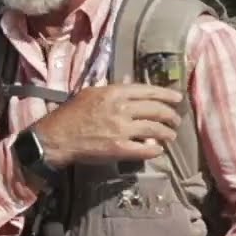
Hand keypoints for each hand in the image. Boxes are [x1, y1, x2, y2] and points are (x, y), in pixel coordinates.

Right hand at [32, 84, 182, 167]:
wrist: (57, 137)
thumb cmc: (71, 113)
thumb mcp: (91, 93)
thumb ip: (112, 89)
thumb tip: (130, 85)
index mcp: (115, 93)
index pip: (149, 91)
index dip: (167, 95)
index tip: (177, 99)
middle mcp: (122, 109)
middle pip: (156, 110)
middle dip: (171, 115)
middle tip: (176, 120)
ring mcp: (122, 130)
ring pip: (155, 130)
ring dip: (167, 133)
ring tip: (170, 135)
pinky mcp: (120, 149)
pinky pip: (146, 149)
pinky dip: (155, 150)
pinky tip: (158, 150)